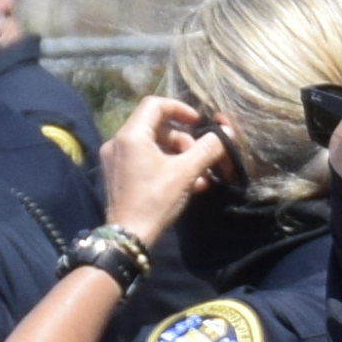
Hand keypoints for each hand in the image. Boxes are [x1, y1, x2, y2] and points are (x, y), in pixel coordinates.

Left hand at [95, 96, 232, 241]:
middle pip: (156, 127)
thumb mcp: (186, 173)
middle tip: (199, 157)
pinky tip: (185, 184)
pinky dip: (164, 165)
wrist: (129, 237)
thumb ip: (207, 149)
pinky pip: (143, 160)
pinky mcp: (117, 176)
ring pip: (152, 145)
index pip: (155, 104)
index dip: (180, 109)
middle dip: (183, 140)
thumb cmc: (155, 201)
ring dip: (178, 156)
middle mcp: (118, 142)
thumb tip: (226, 133)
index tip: (198, 123)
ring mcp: (115, 160)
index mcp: (131, 135)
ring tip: (198, 176)